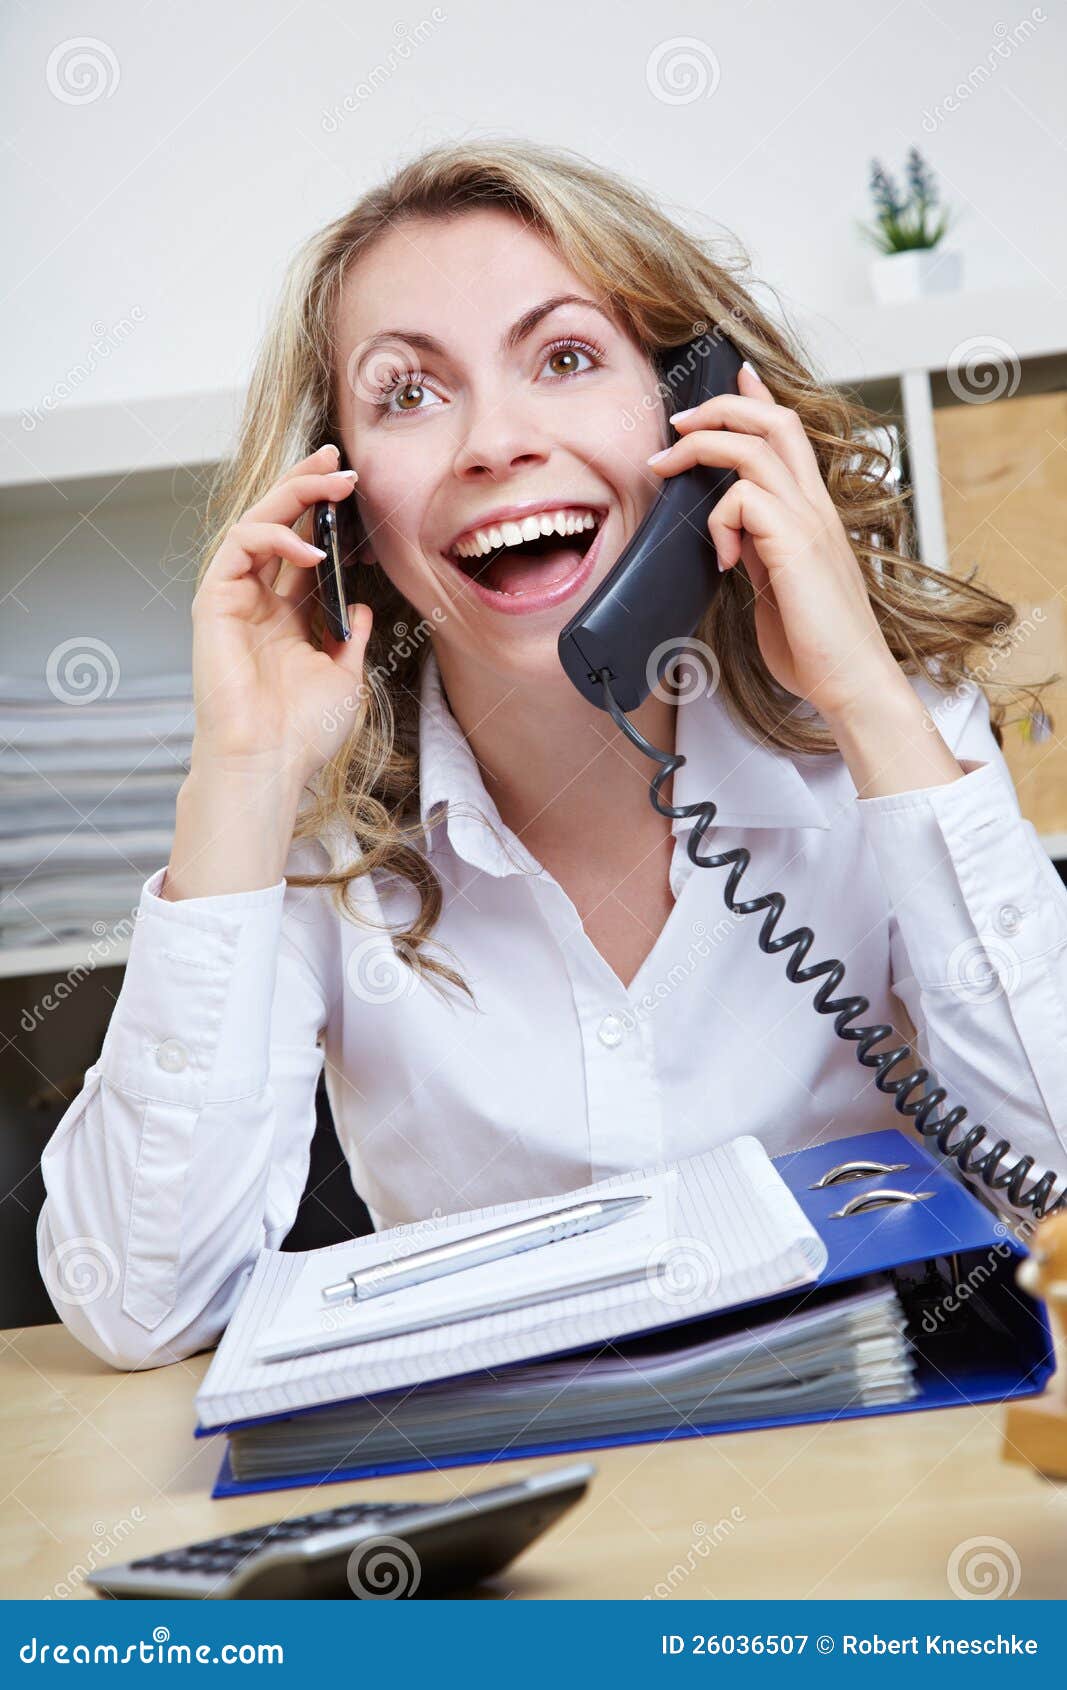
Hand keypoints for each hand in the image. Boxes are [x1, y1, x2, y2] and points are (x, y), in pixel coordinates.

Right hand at [163, 444, 373, 900]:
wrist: (268, 761)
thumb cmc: (301, 732)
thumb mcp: (343, 677)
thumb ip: (350, 637)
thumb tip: (360, 605)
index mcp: (285, 616)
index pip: (302, 547)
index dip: (322, 512)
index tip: (351, 484)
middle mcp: (257, 600)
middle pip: (278, 524)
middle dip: (306, 484)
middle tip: (338, 458)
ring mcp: (233, 598)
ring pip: (257, 523)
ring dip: (294, 495)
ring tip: (333, 483)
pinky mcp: (214, 601)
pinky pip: (240, 547)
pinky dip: (276, 538)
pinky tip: (312, 548)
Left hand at [648, 361, 906, 725]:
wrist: (849, 681)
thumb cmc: (815, 645)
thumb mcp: (775, 586)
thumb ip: (759, 550)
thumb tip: (731, 534)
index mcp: (813, 513)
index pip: (789, 435)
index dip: (761, 398)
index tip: (736, 374)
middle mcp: (815, 507)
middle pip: (775, 422)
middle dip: (721, 408)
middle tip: (677, 422)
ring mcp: (809, 522)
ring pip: (753, 447)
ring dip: (701, 448)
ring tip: (665, 469)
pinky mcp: (795, 545)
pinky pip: (742, 499)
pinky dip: (719, 520)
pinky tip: (724, 561)